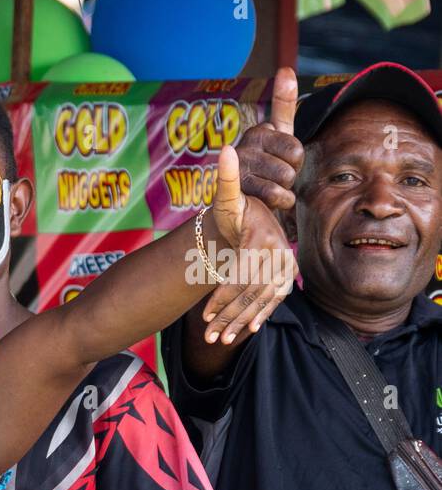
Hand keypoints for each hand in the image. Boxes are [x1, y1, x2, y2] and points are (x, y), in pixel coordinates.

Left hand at [203, 141, 295, 344]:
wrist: (255, 220)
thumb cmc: (236, 209)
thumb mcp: (229, 195)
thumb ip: (227, 177)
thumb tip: (226, 149)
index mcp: (263, 240)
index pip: (241, 276)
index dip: (223, 297)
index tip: (203, 315)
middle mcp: (279, 256)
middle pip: (250, 293)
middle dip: (228, 316)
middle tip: (208, 337)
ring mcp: (285, 269)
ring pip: (260, 301)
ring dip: (239, 322)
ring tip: (218, 340)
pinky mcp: (285, 279)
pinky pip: (271, 302)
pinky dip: (256, 317)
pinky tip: (242, 333)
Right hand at [235, 66, 303, 211]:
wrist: (236, 209)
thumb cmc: (263, 171)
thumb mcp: (277, 138)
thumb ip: (283, 105)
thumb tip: (286, 69)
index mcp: (259, 131)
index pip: (295, 148)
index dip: (294, 162)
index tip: (284, 164)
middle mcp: (246, 145)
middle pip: (293, 163)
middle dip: (289, 177)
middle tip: (273, 181)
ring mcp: (238, 167)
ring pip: (283, 182)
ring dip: (281, 195)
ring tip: (264, 193)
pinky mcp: (229, 190)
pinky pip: (254, 185)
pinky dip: (251, 179)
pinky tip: (243, 170)